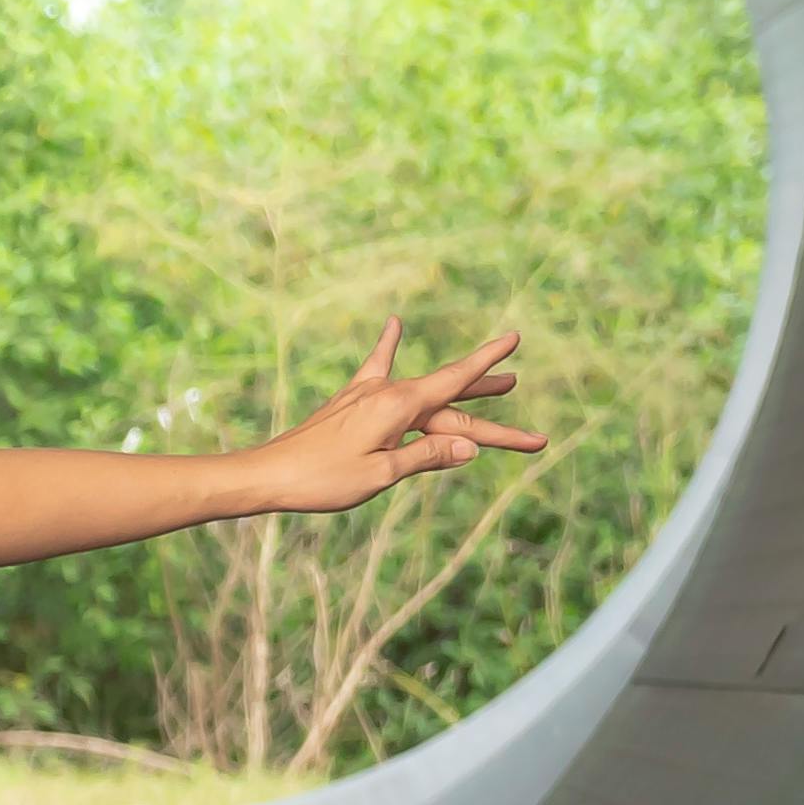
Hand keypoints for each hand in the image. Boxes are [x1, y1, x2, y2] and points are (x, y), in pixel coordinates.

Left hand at [248, 313, 542, 517]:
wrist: (268, 474)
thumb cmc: (322, 480)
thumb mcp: (381, 475)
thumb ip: (426, 456)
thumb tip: (471, 446)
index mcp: (397, 407)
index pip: (454, 383)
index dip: (487, 364)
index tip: (514, 337)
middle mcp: (385, 392)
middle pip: (450, 401)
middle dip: (493, 412)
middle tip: (535, 433)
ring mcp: (366, 394)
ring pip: (426, 392)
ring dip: (463, 389)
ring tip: (505, 385)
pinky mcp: (350, 400)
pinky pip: (377, 368)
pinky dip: (389, 347)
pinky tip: (394, 324)